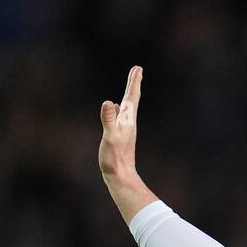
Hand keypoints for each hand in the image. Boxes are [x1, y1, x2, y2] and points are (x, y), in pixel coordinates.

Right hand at [99, 65, 142, 180]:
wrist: (121, 178)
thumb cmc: (115, 160)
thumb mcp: (110, 138)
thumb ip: (109, 120)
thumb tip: (109, 102)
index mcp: (127, 121)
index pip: (131, 98)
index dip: (134, 83)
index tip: (138, 69)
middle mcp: (128, 124)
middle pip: (131, 100)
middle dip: (134, 84)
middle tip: (137, 70)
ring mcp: (124, 130)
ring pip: (127, 108)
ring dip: (128, 95)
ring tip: (130, 86)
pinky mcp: (120, 136)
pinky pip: (120, 117)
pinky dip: (120, 108)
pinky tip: (118, 108)